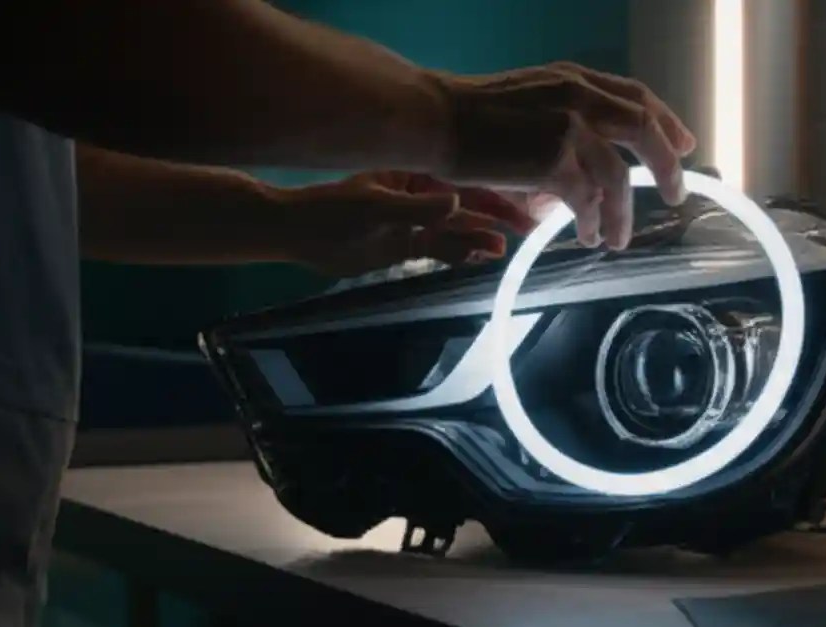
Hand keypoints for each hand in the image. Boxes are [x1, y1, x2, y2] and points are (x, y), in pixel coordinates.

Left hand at [284, 171, 535, 277]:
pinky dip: (460, 252)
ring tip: (505, 247)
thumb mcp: (374, 208)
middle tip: (529, 226)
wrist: (296, 234)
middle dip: (496, 213)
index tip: (520, 196)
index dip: (492, 189)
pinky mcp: (405, 244)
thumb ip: (417, 210)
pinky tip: (481, 256)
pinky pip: (440, 247)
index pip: (462, 177)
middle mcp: (418, 192)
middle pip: (467, 202)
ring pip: (456, 227)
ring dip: (480, 236)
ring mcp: (413, 219)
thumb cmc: (330, 212)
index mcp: (412, 171)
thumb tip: (457, 204)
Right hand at [432, 61, 696, 249]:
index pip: (635, 96)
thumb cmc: (470, 116)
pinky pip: (587, 200)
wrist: (436, 120)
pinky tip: (591, 236)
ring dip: (623, 212)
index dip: (666, 121)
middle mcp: (579, 98)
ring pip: (617, 176)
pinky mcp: (552, 160)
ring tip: (618, 239)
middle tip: (677, 194)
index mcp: (575, 80)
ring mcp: (568, 127)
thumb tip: (579, 177)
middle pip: (644, 130)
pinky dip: (594, 221)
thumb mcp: (528, 102)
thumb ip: (562, 125)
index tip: (683, 144)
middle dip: (668, 166)